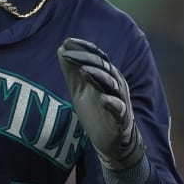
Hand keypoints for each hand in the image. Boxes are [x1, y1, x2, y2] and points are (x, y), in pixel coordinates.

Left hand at [57, 37, 145, 170]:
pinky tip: (104, 99)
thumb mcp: (80, 89)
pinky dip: (113, 103)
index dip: (84, 48)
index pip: (97, 57)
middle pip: (103, 67)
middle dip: (86, 59)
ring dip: (99, 76)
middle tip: (68, 54)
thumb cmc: (97, 111)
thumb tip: (61, 48)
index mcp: (107, 76)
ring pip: (112, 85)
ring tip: (84, 70)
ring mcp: (120, 101)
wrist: (112, 142)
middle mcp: (116, 85)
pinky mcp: (122, 119)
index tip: (68, 41)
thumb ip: (72, 71)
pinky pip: (120, 109)